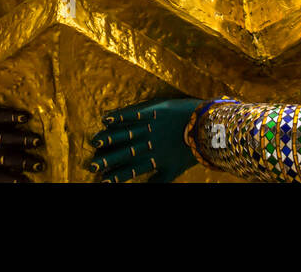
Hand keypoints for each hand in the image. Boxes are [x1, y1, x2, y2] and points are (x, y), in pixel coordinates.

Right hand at [87, 97, 202, 182]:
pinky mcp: (154, 111)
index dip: (116, 175)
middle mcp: (150, 144)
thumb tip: (147, 189)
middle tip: (92, 164)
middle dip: (107, 159)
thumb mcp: (176, 169)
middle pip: (124, 153)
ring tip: (95, 141)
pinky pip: (134, 114)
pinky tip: (107, 118)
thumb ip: (160, 180)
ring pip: (125, 134)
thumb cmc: (192, 149)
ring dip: (109, 138)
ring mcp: (151, 127)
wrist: (209, 126)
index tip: (102, 180)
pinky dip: (120, 116)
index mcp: (154, 159)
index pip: (131, 169)